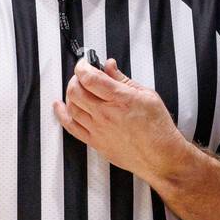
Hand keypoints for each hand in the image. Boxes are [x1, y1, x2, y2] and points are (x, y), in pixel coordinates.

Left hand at [54, 58, 186, 181]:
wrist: (160, 157)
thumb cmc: (158, 128)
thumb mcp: (147, 95)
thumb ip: (123, 79)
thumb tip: (109, 66)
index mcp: (120, 98)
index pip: (90, 77)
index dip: (83, 66)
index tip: (85, 62)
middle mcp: (105, 114)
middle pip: (76, 90)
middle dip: (76, 78)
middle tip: (84, 75)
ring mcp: (98, 129)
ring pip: (71, 107)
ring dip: (71, 93)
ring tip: (78, 88)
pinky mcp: (95, 142)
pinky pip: (71, 127)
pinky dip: (62, 114)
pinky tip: (59, 106)